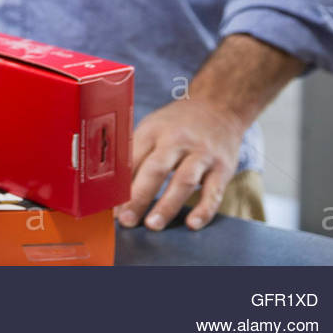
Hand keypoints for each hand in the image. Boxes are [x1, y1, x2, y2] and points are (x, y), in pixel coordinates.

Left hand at [116, 98, 246, 230]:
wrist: (219, 106)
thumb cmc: (177, 124)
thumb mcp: (152, 127)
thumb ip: (136, 151)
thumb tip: (113, 186)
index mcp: (153, 130)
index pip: (132, 158)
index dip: (119, 183)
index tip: (109, 206)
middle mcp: (177, 140)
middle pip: (155, 169)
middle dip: (138, 197)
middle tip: (125, 220)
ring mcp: (202, 153)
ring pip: (183, 180)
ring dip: (167, 205)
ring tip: (152, 225)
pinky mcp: (223, 167)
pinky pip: (214, 191)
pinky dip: (204, 209)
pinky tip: (192, 224)